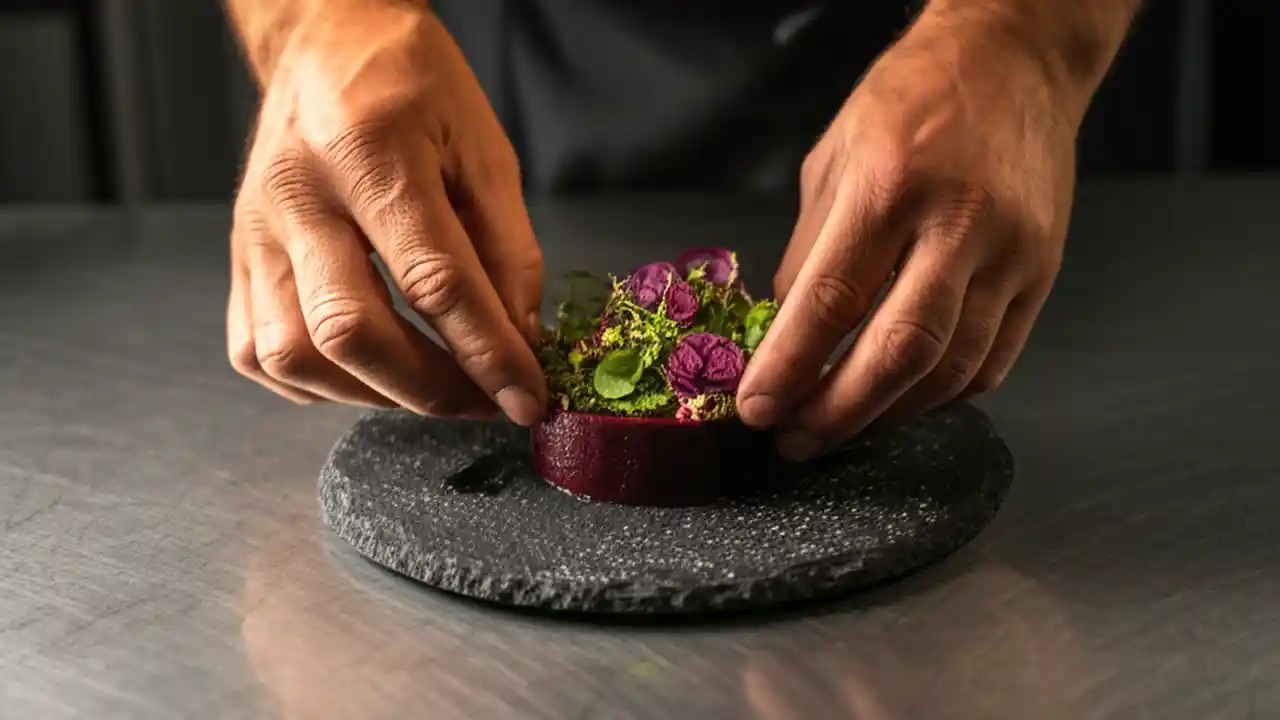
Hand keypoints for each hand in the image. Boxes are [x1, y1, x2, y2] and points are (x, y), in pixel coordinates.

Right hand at [226, 2, 545, 424]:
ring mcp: (255, 232)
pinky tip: (368, 373)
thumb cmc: (412, 85)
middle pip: (351, 332)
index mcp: (370, 153)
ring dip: (374, 396)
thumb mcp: (485, 149)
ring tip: (432, 388)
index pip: (435, 282)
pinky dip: (320, 385)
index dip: (489, 355)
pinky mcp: (237, 257)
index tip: (528, 400)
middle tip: (486, 403)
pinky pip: (258, 352)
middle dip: (431, 391)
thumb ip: (509, 249)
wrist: (325, 42)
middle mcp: (298, 196)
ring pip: (295, 355)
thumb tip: (521, 341)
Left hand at [738, 13, 1081, 459]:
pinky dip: (941, 396)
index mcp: (891, 184)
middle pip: (898, 349)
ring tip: (839, 430)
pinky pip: (993, 360)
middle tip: (794, 441)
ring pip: (950, 368)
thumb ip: (809, 250)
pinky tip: (902, 402)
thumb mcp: (832, 157)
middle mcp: (960, 222)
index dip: (790, 366)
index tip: (756, 409)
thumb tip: (787, 331)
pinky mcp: (1043, 272)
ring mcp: (1013, 252)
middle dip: (837, 411)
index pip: (832, 298)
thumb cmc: (913, 97)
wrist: (1017, 59)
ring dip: (887, 414)